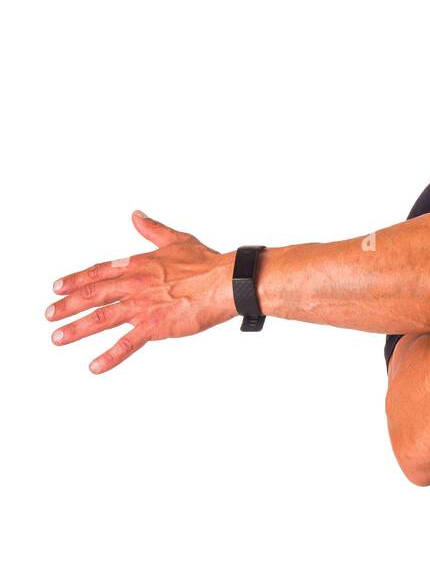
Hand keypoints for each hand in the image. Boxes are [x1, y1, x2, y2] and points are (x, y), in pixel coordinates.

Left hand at [45, 210, 237, 373]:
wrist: (226, 282)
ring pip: (101, 318)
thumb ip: (153, 230)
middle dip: (67, 305)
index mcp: (138, 265)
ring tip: (58, 338)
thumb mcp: (176, 240)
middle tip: (50, 314)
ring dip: (76, 329)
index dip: (76, 280)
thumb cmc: (207, 263)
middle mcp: (135, 285)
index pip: (98, 273)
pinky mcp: (155, 326)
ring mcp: (143, 306)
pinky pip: (127, 343)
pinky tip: (95, 365)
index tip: (58, 288)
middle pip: (92, 295)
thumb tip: (137, 216)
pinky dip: (110, 356)